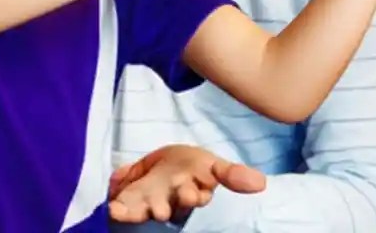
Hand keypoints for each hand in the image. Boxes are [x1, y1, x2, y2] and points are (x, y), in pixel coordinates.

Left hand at [107, 145, 266, 223]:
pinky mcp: (131, 203)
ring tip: (133, 209)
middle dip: (167, 206)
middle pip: (171, 206)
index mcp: (193, 191)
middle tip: (163, 208)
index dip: (194, 195)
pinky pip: (125, 209)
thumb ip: (232, 174)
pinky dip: (119, 210)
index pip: (196, 195)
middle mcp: (173, 201)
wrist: (162, 167)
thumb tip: (262, 183)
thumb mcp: (211, 165)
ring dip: (142, 210)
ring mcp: (151, 203)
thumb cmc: (189, 167)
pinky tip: (113, 208)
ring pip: (148, 209)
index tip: (193, 192)